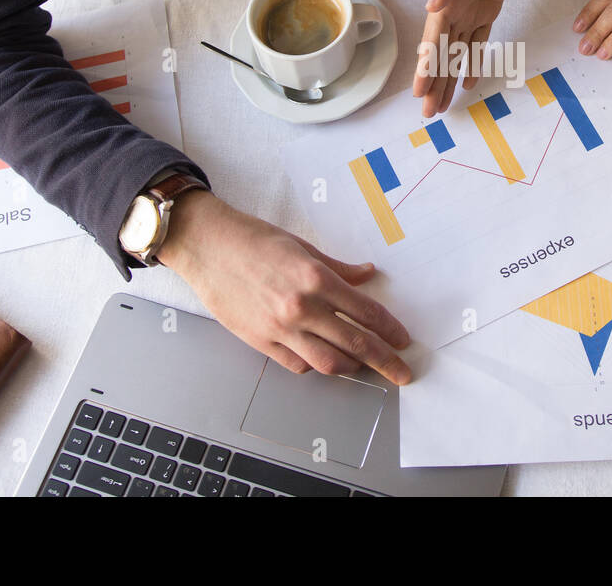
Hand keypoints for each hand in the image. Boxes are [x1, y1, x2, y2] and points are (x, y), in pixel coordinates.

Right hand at [158, 190, 412, 384]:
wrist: (207, 246)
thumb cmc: (253, 240)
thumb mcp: (303, 246)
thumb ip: (338, 268)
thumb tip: (367, 273)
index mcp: (316, 279)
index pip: (366, 312)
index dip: (390, 330)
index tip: (404, 341)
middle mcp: (302, 307)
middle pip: (356, 343)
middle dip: (385, 361)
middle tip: (402, 373)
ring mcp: (280, 328)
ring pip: (329, 362)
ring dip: (351, 367)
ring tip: (363, 366)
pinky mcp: (260, 341)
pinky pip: (297, 365)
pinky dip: (315, 365)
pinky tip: (323, 357)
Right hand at [413, 0, 512, 116]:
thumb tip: (434, 5)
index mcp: (443, 2)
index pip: (433, 43)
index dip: (427, 68)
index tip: (419, 91)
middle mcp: (452, 12)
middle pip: (442, 57)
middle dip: (435, 85)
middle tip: (428, 114)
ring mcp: (468, 13)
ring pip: (458, 55)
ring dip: (448, 80)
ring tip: (442, 106)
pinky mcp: (486, 10)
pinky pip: (478, 42)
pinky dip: (473, 63)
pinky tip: (467, 82)